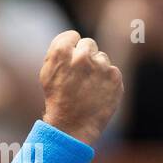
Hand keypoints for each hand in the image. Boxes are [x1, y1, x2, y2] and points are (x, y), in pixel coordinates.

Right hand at [39, 30, 122, 146]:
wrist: (72, 127)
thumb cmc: (57, 99)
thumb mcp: (46, 73)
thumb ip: (58, 52)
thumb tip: (73, 40)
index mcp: (62, 52)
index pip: (72, 36)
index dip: (70, 48)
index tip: (69, 62)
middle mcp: (82, 56)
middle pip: (88, 44)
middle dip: (85, 56)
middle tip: (80, 76)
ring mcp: (101, 66)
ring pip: (102, 58)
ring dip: (97, 69)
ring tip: (88, 88)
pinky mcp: (115, 77)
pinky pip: (112, 71)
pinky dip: (107, 81)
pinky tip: (98, 93)